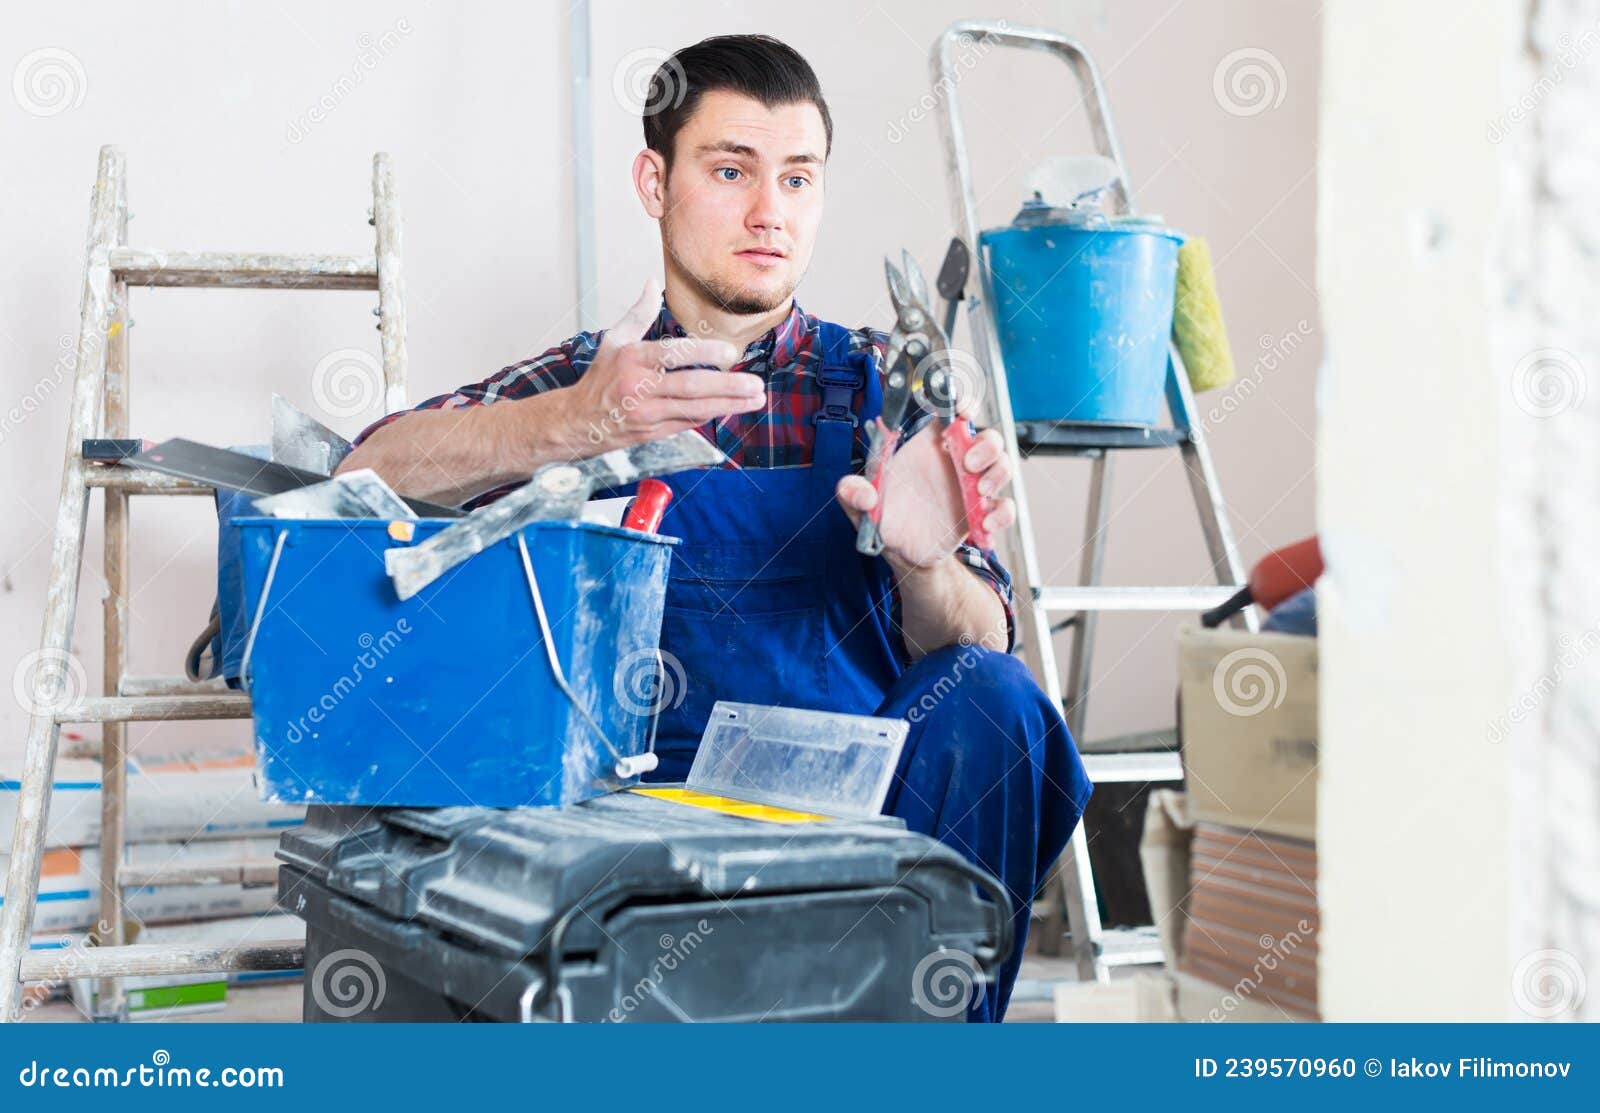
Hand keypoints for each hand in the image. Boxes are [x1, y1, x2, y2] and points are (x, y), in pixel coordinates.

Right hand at [555, 280, 765, 454]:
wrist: (578, 422)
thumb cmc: (600, 378)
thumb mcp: (613, 341)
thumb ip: (637, 314)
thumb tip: (651, 283)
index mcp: (632, 360)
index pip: (672, 355)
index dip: (703, 354)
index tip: (730, 352)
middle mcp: (640, 388)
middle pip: (690, 387)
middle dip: (727, 386)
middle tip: (756, 383)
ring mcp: (647, 413)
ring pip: (695, 409)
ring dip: (729, 405)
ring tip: (756, 398)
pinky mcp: (653, 432)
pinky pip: (689, 423)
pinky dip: (713, 414)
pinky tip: (736, 408)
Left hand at [835, 418, 1016, 571]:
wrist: (904, 554)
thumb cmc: (887, 519)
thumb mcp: (863, 506)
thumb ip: (854, 494)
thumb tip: (857, 491)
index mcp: (927, 449)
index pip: (951, 414)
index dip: (963, 405)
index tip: (963, 410)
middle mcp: (954, 463)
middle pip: (988, 437)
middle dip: (986, 444)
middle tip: (969, 462)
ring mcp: (971, 487)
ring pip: (1003, 465)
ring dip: (997, 474)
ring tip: (979, 493)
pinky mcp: (981, 512)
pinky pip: (1005, 507)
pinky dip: (1001, 514)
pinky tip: (983, 525)